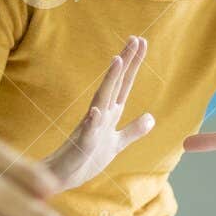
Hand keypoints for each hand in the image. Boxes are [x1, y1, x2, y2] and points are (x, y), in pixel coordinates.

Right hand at [43, 35, 154, 189]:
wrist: (63, 176)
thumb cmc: (87, 158)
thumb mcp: (117, 144)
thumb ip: (133, 130)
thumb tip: (151, 117)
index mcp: (109, 114)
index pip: (124, 85)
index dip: (133, 64)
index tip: (141, 43)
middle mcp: (99, 115)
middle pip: (115, 84)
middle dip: (125, 62)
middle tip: (136, 39)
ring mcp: (90, 128)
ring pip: (101, 100)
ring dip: (109, 81)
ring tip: (118, 61)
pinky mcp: (81, 144)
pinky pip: (87, 132)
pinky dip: (92, 121)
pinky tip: (96, 111)